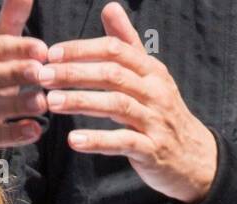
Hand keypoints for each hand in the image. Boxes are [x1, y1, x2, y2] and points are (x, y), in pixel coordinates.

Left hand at [39, 2, 217, 203]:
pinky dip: (98, 140)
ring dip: (82, 102)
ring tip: (52, 102)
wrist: (193, 156)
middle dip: (76, 73)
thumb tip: (109, 7)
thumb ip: (126, 43)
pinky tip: (73, 140)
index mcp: (150, 70)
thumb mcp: (148, 75)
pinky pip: (123, 142)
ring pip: (117, 105)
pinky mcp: (151, 149)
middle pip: (113, 74)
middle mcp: (154, 90)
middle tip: (43, 75)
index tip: (51, 53)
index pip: (115, 50)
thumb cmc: (160, 112)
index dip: (82, 50)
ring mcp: (154, 120)